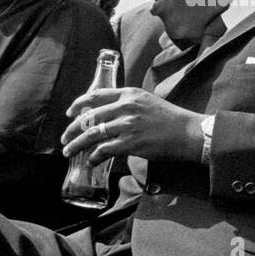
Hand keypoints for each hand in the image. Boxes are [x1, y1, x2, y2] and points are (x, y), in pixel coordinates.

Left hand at [61, 88, 203, 164]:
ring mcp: (128, 125)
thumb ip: (129, 105)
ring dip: (77, 144)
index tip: (70, 112)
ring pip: (92, 134)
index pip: (97, 95)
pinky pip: (105, 150)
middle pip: (90, 116)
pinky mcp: (132, 143)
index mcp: (130, 94)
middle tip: (65, 137)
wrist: (189, 132)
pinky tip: (91, 161)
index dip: (79, 104)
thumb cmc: (171, 119)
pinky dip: (94, 156)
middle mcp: (127, 106)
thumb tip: (111, 116)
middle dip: (72, 128)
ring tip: (68, 151)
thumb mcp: (148, 102)